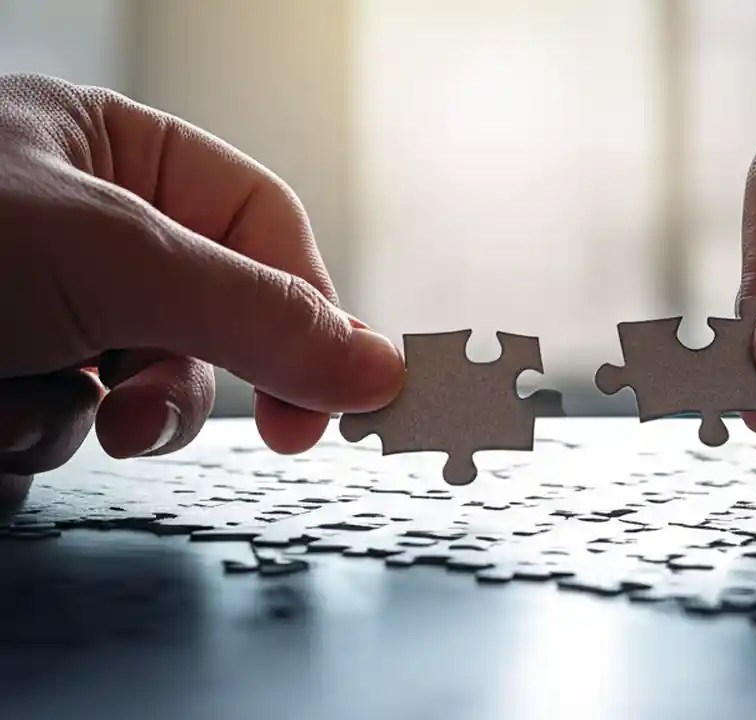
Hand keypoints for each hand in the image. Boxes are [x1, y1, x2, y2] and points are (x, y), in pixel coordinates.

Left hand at [0, 74, 403, 482]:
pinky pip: (63, 424)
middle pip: (206, 321)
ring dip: (92, 416)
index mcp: (111, 151)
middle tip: (166, 424)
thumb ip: (254, 315)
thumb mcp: (111, 261)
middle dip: (176, 383)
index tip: (340, 390)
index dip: (306, 307)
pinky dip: (27, 433)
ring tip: (29, 404)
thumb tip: (375, 365)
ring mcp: (32, 304)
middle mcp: (79, 225)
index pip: (260, 225)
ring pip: (133, 387)